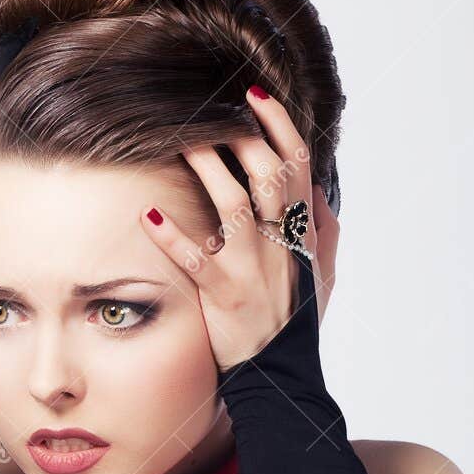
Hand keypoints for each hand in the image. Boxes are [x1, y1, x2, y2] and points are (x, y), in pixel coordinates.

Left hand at [139, 90, 338, 369]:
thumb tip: (322, 194)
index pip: (298, 168)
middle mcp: (280, 247)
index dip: (280, 127)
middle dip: (243, 137)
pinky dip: (173, 237)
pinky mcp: (223, 297)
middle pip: (270, 177)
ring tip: (182, 140)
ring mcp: (253, 271)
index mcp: (301, 236)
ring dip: (208, 169)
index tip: (256, 94)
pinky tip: (150, 215)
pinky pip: (197, 261)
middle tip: (212, 109)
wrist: (281, 379)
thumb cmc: (295, 325)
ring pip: (235, 208)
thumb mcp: (320, 279)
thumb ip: (323, 235)